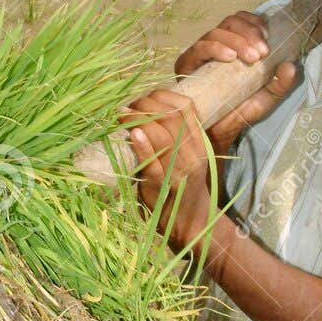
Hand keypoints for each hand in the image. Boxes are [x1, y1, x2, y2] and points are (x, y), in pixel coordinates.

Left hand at [120, 88, 214, 255]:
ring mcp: (179, 171)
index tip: (144, 98)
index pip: (186, 107)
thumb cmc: (184, 189)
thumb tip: (146, 112)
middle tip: (127, 107)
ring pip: (164, 136)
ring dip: (140, 119)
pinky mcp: (163, 188)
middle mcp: (193, 154)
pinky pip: (154, 164)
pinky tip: (133, 134)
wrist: (193, 225)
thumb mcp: (188, 158)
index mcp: (199, 144)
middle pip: (172, 117)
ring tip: (122, 115)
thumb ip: (176, 137)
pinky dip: (144, 146)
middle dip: (146, 105)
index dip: (163, 96)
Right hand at [173, 13, 300, 155]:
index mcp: (235, 45)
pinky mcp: (186, 64)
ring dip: (236, 41)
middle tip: (262, 52)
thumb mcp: (267, 97)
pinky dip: (215, 48)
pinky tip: (229, 57)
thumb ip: (281, 83)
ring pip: (216, 32)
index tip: (268, 38)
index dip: (255, 23)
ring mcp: (200, 53)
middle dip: (249, 33)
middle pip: (230, 22)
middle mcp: (216, 44)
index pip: (242, 20)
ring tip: (251, 58)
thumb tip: (291, 66)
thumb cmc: (241, 110)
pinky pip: (199, 48)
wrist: (218, 132)